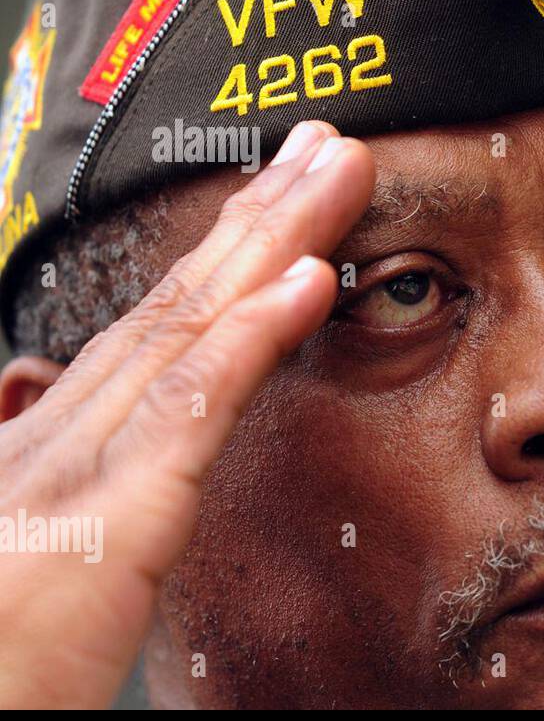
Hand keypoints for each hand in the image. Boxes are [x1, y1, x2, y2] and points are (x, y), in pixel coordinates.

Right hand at [0, 120, 374, 707]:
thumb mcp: (29, 571)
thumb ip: (71, 502)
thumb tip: (80, 440)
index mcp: (44, 453)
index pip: (152, 334)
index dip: (219, 261)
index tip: (280, 204)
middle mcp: (54, 439)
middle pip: (176, 305)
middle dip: (256, 219)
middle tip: (325, 149)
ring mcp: (69, 472)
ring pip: (189, 327)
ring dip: (272, 240)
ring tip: (336, 171)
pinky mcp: (97, 525)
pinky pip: (189, 409)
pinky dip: (252, 335)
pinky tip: (310, 277)